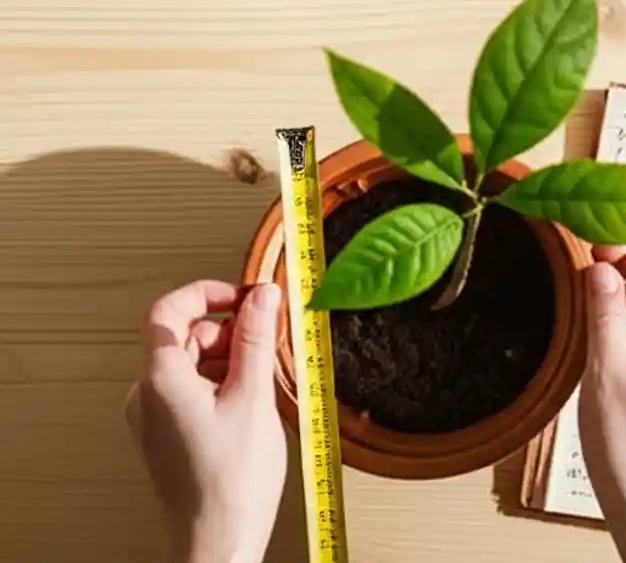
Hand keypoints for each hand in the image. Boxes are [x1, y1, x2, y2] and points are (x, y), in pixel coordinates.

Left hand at [125, 281, 286, 562]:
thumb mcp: (253, 397)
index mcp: (161, 379)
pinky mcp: (167, 435)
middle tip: (271, 342)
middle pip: (186, 338)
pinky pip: (192, 392)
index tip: (245, 294)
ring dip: (231, 361)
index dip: (208, 293)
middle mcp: (148, 395)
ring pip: (193, 365)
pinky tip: (252, 405)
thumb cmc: (232, 482)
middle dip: (230, 332)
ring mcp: (155, 417)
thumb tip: (263, 296)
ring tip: (265, 384)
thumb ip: (257, 339)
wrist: (219, 541)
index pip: (170, 310)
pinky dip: (223, 385)